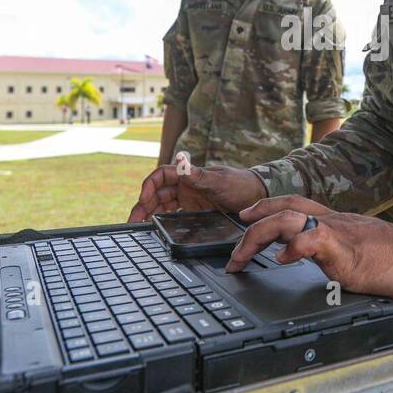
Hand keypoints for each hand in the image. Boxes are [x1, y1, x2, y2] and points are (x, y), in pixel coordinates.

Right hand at [127, 158, 265, 221]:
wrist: (259, 197)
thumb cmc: (240, 184)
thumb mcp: (219, 181)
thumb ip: (198, 175)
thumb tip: (180, 160)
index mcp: (188, 174)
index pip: (160, 176)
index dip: (148, 187)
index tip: (143, 201)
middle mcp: (185, 186)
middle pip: (157, 193)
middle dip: (143, 205)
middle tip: (133, 222)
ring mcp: (189, 200)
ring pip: (163, 206)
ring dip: (150, 215)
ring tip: (139, 229)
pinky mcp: (195, 213)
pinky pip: (174, 217)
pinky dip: (163, 223)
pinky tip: (157, 232)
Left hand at [229, 196, 392, 302]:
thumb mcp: (357, 252)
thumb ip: (335, 253)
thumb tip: (322, 266)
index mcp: (334, 221)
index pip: (293, 204)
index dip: (265, 208)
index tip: (245, 219)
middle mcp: (332, 220)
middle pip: (283, 207)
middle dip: (251, 225)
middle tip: (233, 252)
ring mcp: (338, 232)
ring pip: (288, 219)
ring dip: (259, 237)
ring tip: (243, 257)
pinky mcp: (346, 249)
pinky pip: (313, 240)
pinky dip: (293, 247)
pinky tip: (282, 259)